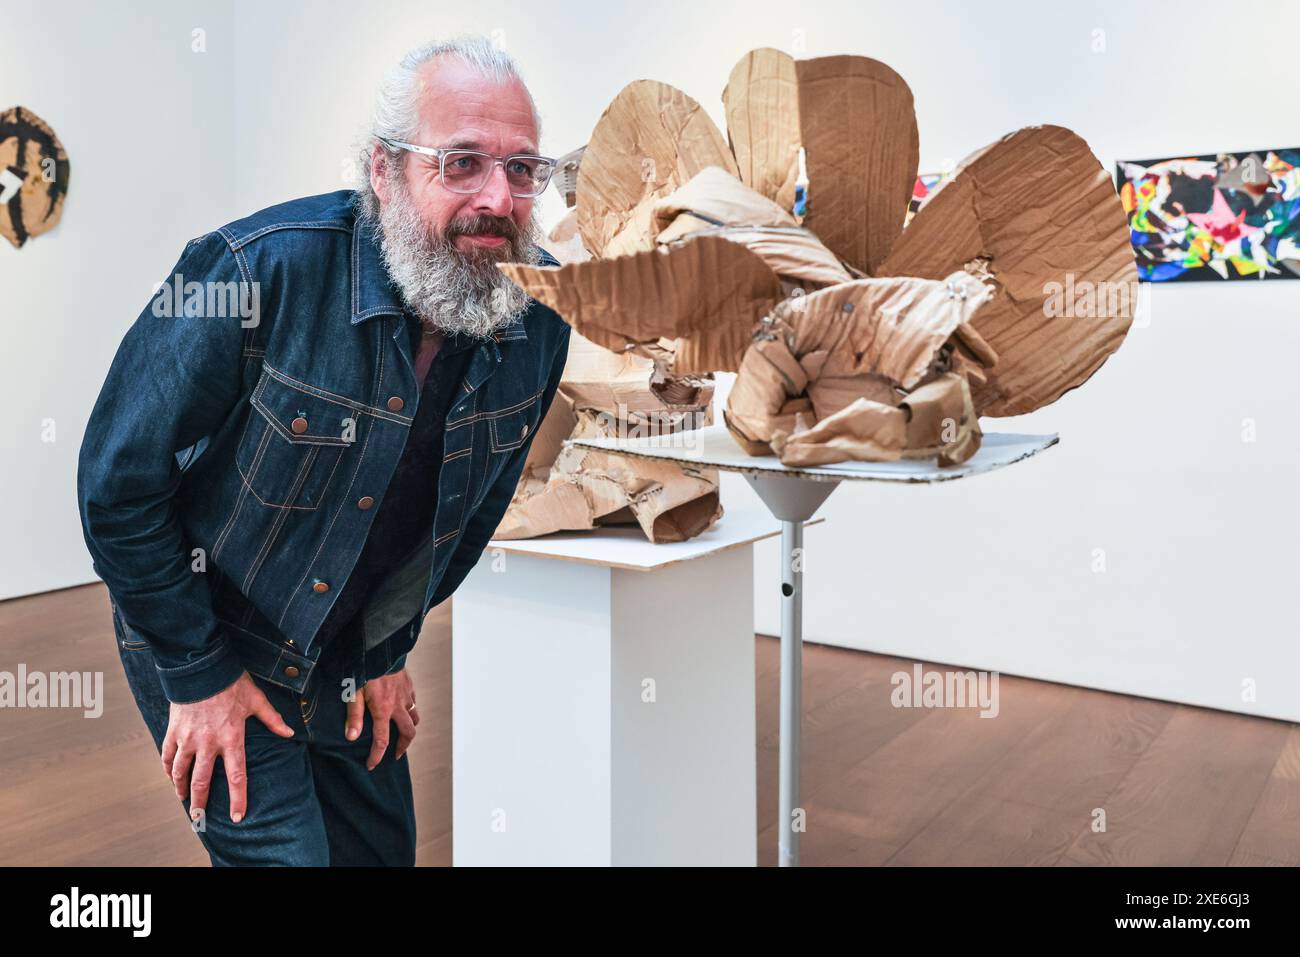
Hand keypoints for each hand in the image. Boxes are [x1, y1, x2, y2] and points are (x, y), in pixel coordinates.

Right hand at [161, 671, 294, 823]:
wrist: (202, 667)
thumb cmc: (232, 684)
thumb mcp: (257, 700)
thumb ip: (272, 720)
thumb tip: (290, 733)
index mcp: (231, 738)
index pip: (237, 776)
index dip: (237, 798)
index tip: (237, 816)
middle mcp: (208, 742)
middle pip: (203, 780)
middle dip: (201, 803)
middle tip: (199, 818)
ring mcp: (187, 738)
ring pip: (181, 771)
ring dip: (181, 788)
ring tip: (184, 799)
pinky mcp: (173, 730)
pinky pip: (167, 755)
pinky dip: (167, 769)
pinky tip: (170, 777)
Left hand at [345, 668, 417, 769]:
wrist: (380, 646)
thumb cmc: (364, 668)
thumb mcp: (353, 692)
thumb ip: (353, 716)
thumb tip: (352, 738)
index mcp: (383, 710)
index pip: (382, 741)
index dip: (377, 756)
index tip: (372, 766)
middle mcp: (398, 705)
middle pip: (408, 733)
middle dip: (402, 747)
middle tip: (395, 755)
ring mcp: (406, 694)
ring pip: (415, 717)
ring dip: (409, 729)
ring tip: (402, 734)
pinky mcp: (408, 684)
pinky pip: (414, 702)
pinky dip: (410, 711)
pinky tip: (402, 709)